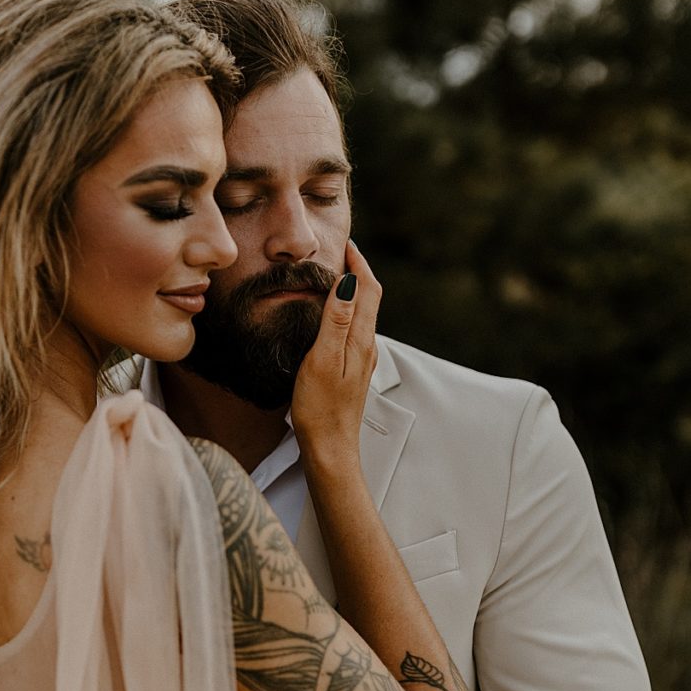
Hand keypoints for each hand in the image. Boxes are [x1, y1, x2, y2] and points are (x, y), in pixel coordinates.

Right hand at [290, 241, 381, 469]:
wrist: (330, 447)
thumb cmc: (320, 408)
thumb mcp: (322, 360)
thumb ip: (335, 321)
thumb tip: (347, 282)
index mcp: (360, 339)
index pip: (367, 290)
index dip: (359, 263)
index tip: (345, 243)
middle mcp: (366, 346)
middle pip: (370, 298)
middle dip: (358, 271)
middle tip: (340, 251)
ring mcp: (361, 358)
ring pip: (363, 313)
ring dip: (353, 289)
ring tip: (334, 274)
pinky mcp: (352, 369)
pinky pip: (353, 329)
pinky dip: (346, 310)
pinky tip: (331, 314)